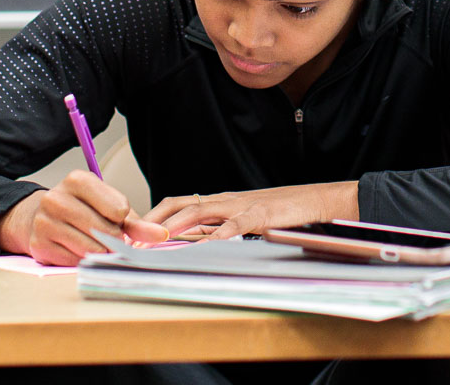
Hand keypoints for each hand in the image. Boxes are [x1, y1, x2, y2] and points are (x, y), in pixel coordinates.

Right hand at [0, 170, 169, 263]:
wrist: (41, 217)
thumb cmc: (82, 210)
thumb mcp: (109, 207)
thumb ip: (137, 222)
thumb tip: (161, 234)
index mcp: (77, 180)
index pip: (118, 208)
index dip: (121, 218)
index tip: (112, 216)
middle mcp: (57, 197)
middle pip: (105, 230)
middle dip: (111, 237)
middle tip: (103, 233)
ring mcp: (45, 221)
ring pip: (90, 248)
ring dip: (98, 250)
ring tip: (91, 240)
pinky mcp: (40, 245)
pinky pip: (75, 261)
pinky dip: (82, 259)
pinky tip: (75, 248)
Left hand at [145, 181, 359, 240]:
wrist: (316, 201)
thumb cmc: (281, 214)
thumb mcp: (243, 224)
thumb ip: (218, 232)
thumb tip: (188, 247)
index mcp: (219, 202)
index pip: (177, 204)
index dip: (152, 217)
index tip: (132, 234)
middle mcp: (224, 200)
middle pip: (179, 204)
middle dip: (152, 222)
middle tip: (132, 241)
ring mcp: (241, 205)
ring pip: (198, 211)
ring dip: (173, 227)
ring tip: (154, 242)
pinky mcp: (260, 215)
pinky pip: (233, 226)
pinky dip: (216, 237)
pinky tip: (203, 248)